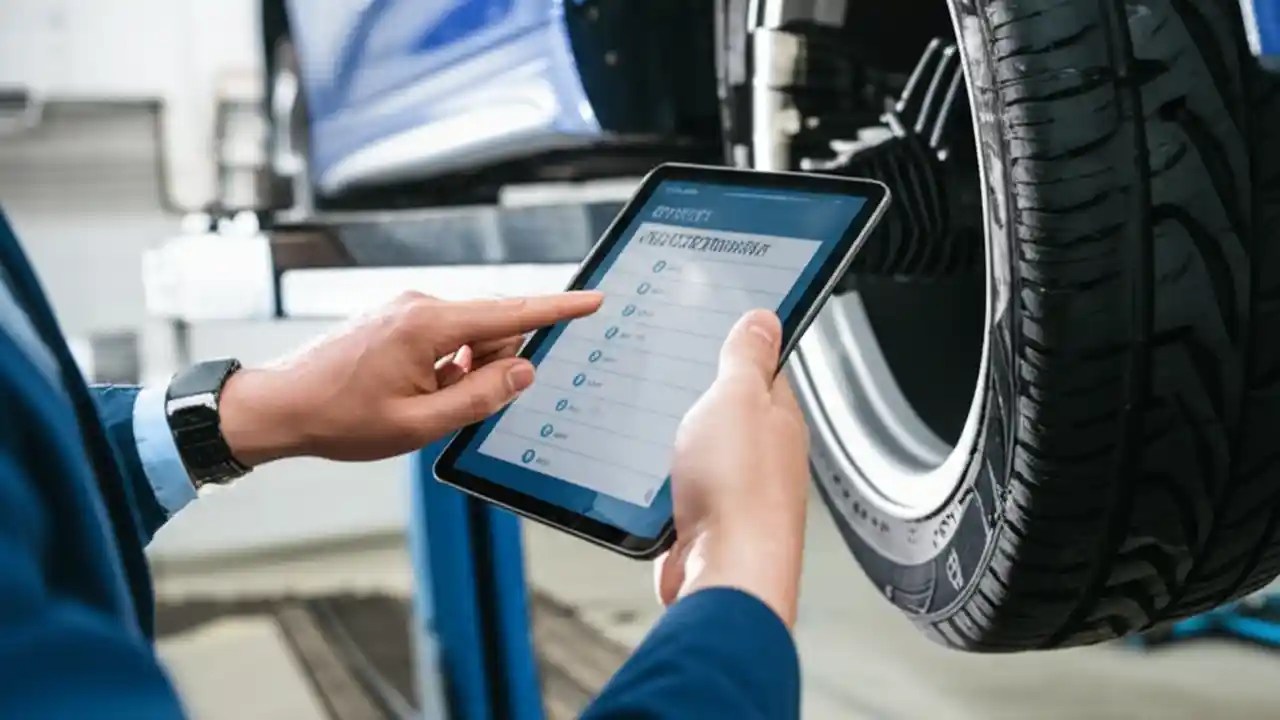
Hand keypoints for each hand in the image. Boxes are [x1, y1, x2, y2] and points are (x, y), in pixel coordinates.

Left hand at [217, 290, 602, 464]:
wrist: (280, 406)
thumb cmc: (341, 418)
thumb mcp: (419, 424)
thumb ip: (480, 396)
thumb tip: (523, 369)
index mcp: (427, 324)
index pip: (509, 314)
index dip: (556, 311)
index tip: (592, 301)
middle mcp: (418, 304)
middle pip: (490, 329)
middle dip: (490, 366)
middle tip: (449, 405)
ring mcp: (404, 307)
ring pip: (466, 336)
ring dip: (462, 371)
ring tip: (419, 402)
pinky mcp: (395, 316)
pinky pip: (442, 337)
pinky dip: (443, 366)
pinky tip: (411, 391)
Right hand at [656, 309, 810, 627]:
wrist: (725, 572)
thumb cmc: (740, 491)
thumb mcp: (737, 397)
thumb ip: (746, 357)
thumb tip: (764, 320)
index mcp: (780, 418)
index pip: (763, 370)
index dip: (737, 349)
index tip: (714, 331)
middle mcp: (764, 457)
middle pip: (727, 414)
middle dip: (697, 399)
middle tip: (667, 378)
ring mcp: (734, 492)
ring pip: (698, 454)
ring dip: (674, 444)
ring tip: (651, 426)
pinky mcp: (705, 524)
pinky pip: (677, 493)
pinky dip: (659, 484)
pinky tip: (645, 478)